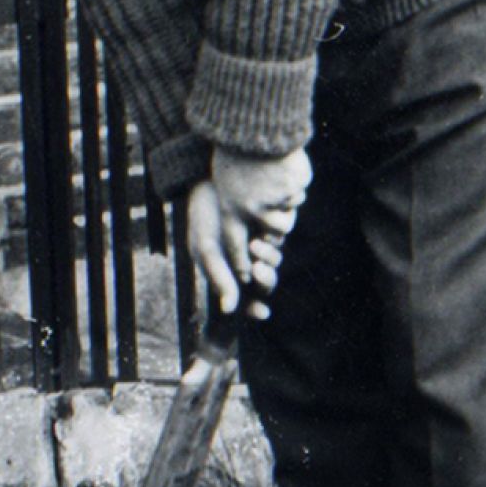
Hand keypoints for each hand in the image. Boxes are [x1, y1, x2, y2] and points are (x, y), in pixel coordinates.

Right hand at [188, 144, 309, 319]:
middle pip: (266, 280)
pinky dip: (276, 237)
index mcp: (226, 268)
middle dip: (266, 279)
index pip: (245, 298)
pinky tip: (265, 230)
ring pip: (275, 258)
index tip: (263, 312)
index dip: (255, 308)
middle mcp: (245, 256)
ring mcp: (259, 238)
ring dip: (270, 257)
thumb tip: (229, 310)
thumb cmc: (204, 212)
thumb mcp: (206, 246)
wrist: (213, 174)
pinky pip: (281, 235)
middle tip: (259, 270)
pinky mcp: (271, 220)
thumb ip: (218, 276)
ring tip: (256, 243)